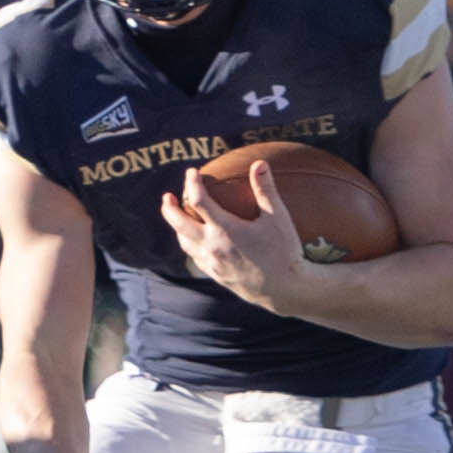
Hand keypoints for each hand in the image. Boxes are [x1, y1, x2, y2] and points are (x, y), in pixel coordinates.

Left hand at [162, 161, 307, 312]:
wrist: (284, 289)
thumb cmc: (284, 252)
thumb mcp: (278, 218)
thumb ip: (266, 190)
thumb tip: (259, 162)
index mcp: (226, 230)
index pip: (199, 201)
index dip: (191, 184)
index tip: (192, 172)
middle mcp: (213, 247)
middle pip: (179, 224)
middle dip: (169, 208)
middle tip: (167, 196)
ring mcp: (212, 263)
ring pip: (184, 242)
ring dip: (177, 227)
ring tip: (176, 216)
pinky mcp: (215, 275)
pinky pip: (194, 257)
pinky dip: (189, 244)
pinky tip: (194, 240)